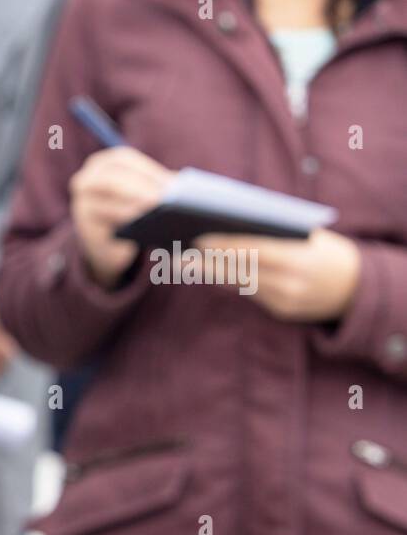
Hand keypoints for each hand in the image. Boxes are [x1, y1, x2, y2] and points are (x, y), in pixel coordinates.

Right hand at [69, 147, 173, 286]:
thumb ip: (157, 183)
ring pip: (105, 204)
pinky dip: (123, 226)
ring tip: (154, 213)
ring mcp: (81, 205)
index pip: (123, 160)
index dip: (147, 170)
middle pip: (112, 180)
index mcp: (102, 163)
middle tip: (162, 199)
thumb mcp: (142, 190)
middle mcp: (85, 180)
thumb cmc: (130, 207)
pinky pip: (103, 226)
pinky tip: (141, 228)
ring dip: (131, 208)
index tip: (169, 184)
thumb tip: (177, 184)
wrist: (108, 240)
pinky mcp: (85, 229)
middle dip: (139, 189)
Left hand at [195, 229, 361, 322]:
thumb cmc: (324, 250)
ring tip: (184, 262)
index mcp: (299, 257)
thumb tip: (230, 223)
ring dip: (210, 273)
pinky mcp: (281, 311)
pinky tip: (207, 274)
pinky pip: (249, 294)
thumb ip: (275, 231)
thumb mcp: (307, 235)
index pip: (253, 250)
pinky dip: (228, 283)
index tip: (197, 238)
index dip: (223, 245)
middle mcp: (292, 282)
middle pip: (240, 270)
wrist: (357, 286)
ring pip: (240, 284)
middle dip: (207, 261)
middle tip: (177, 253)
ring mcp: (286, 300)